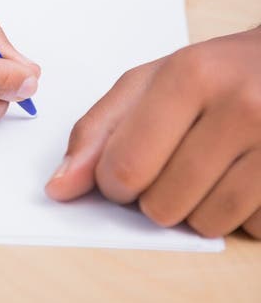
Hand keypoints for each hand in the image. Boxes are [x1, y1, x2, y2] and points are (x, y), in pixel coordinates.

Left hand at [45, 28, 260, 238]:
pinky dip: (238, 215)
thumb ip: (99, 130)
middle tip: (173, 161)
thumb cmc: (213, 73)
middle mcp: (239, 106)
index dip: (112, 182)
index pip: (125, 167)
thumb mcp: (151, 82)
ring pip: (205, 224)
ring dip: (196, 208)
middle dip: (155, 195)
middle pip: (162, 204)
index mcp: (190, 76)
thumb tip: (60, 186)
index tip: (123, 168)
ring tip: (208, 166)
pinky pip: (249, 229)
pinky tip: (240, 175)